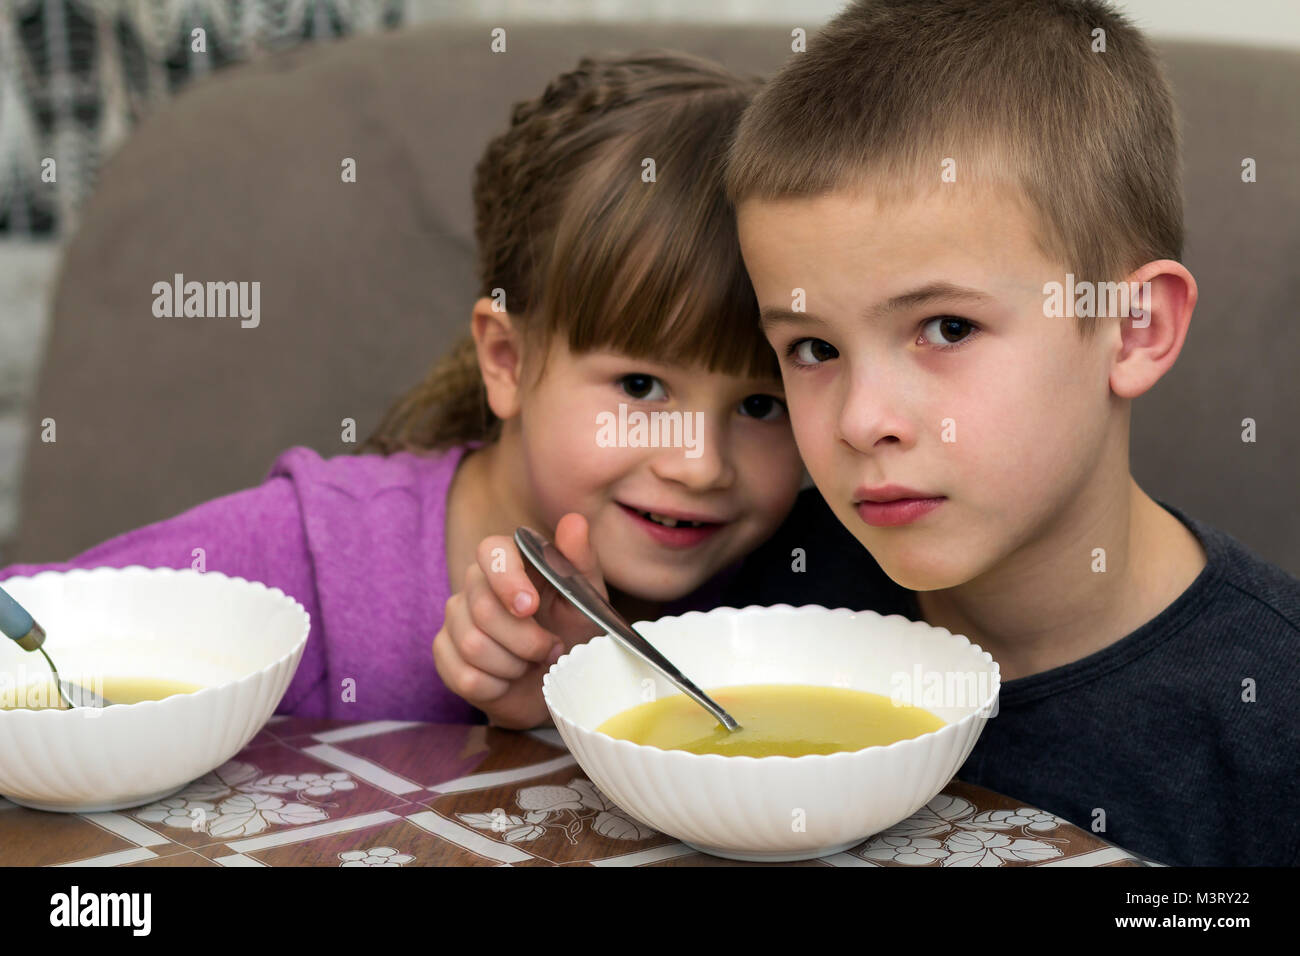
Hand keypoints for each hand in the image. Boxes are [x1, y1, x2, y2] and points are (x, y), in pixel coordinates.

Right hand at [433, 513, 605, 729]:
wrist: (555, 683)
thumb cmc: (572, 633)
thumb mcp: (586, 600)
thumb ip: (579, 561)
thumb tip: (575, 522)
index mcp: (509, 561)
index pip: (490, 552)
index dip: (507, 580)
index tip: (530, 607)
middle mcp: (475, 584)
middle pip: (483, 609)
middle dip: (526, 640)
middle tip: (550, 649)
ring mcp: (454, 618)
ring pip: (473, 645)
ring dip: (514, 665)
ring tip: (529, 663)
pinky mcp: (444, 653)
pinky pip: (465, 676)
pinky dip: (497, 686)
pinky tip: (508, 680)